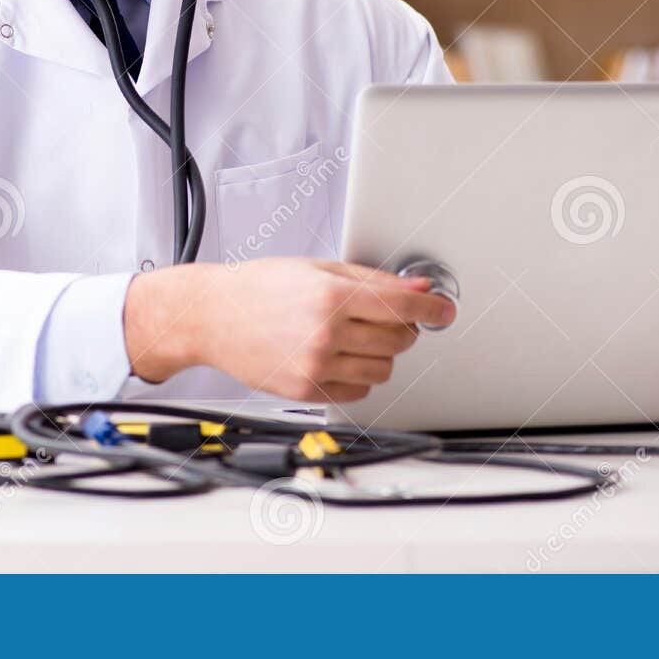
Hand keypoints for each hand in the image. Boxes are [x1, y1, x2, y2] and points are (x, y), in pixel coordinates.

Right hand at [124, 257, 455, 401]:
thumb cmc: (259, 287)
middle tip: (386, 316)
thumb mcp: (317, 268)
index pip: (402, 304)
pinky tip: (338, 355)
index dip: (431, 307)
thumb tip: (416, 286)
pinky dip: (358, 375)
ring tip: (353, 335)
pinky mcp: (307, 390)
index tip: (444, 309)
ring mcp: (316, 365)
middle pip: (399, 339)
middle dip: (402, 327)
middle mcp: (326, 333)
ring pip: (383, 369)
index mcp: (330, 296)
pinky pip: (359, 390)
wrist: (213, 316)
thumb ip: (370, 279)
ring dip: (380, 353)